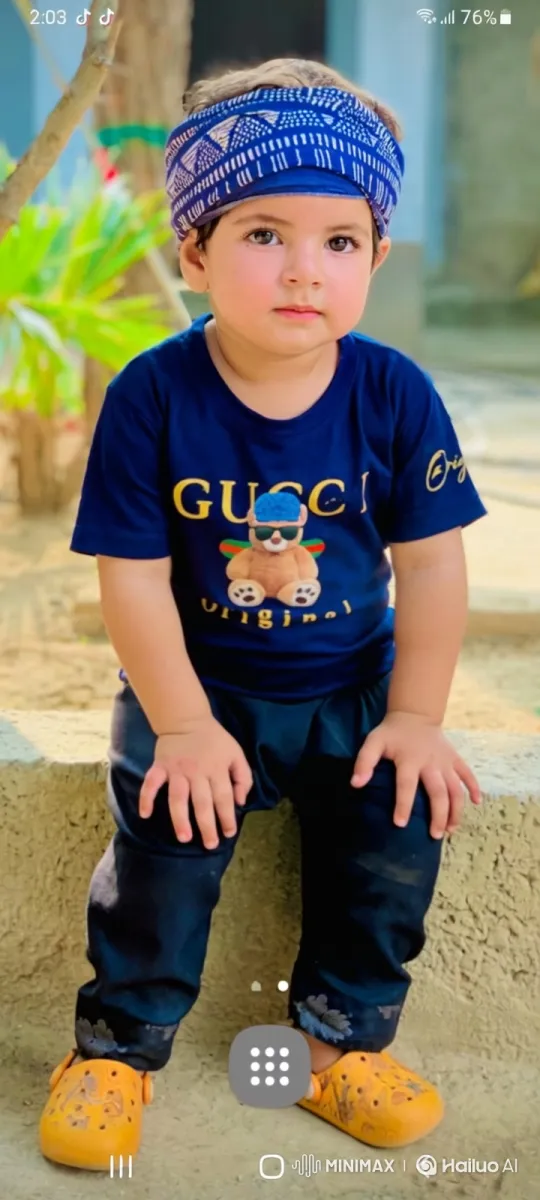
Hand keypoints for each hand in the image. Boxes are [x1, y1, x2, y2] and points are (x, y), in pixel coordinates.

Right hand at [139, 717, 252, 849]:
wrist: (186, 719)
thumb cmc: (214, 740)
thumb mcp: (236, 753)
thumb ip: (243, 777)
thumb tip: (240, 802)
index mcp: (217, 768)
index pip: (224, 797)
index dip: (227, 817)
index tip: (228, 833)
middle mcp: (197, 771)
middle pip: (202, 802)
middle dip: (207, 825)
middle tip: (210, 844)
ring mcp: (176, 770)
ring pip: (178, 798)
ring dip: (180, 819)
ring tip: (184, 837)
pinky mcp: (160, 766)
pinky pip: (151, 783)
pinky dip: (146, 798)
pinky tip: (145, 814)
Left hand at [351, 711, 481, 838]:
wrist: (415, 715)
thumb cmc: (392, 734)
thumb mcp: (374, 742)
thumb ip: (364, 762)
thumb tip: (356, 784)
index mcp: (409, 759)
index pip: (406, 785)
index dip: (403, 804)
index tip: (400, 824)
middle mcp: (431, 762)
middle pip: (438, 792)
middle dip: (438, 815)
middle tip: (435, 835)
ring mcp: (445, 761)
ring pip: (455, 788)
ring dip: (456, 809)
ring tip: (451, 829)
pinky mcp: (455, 759)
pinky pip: (468, 774)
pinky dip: (475, 787)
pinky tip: (478, 803)